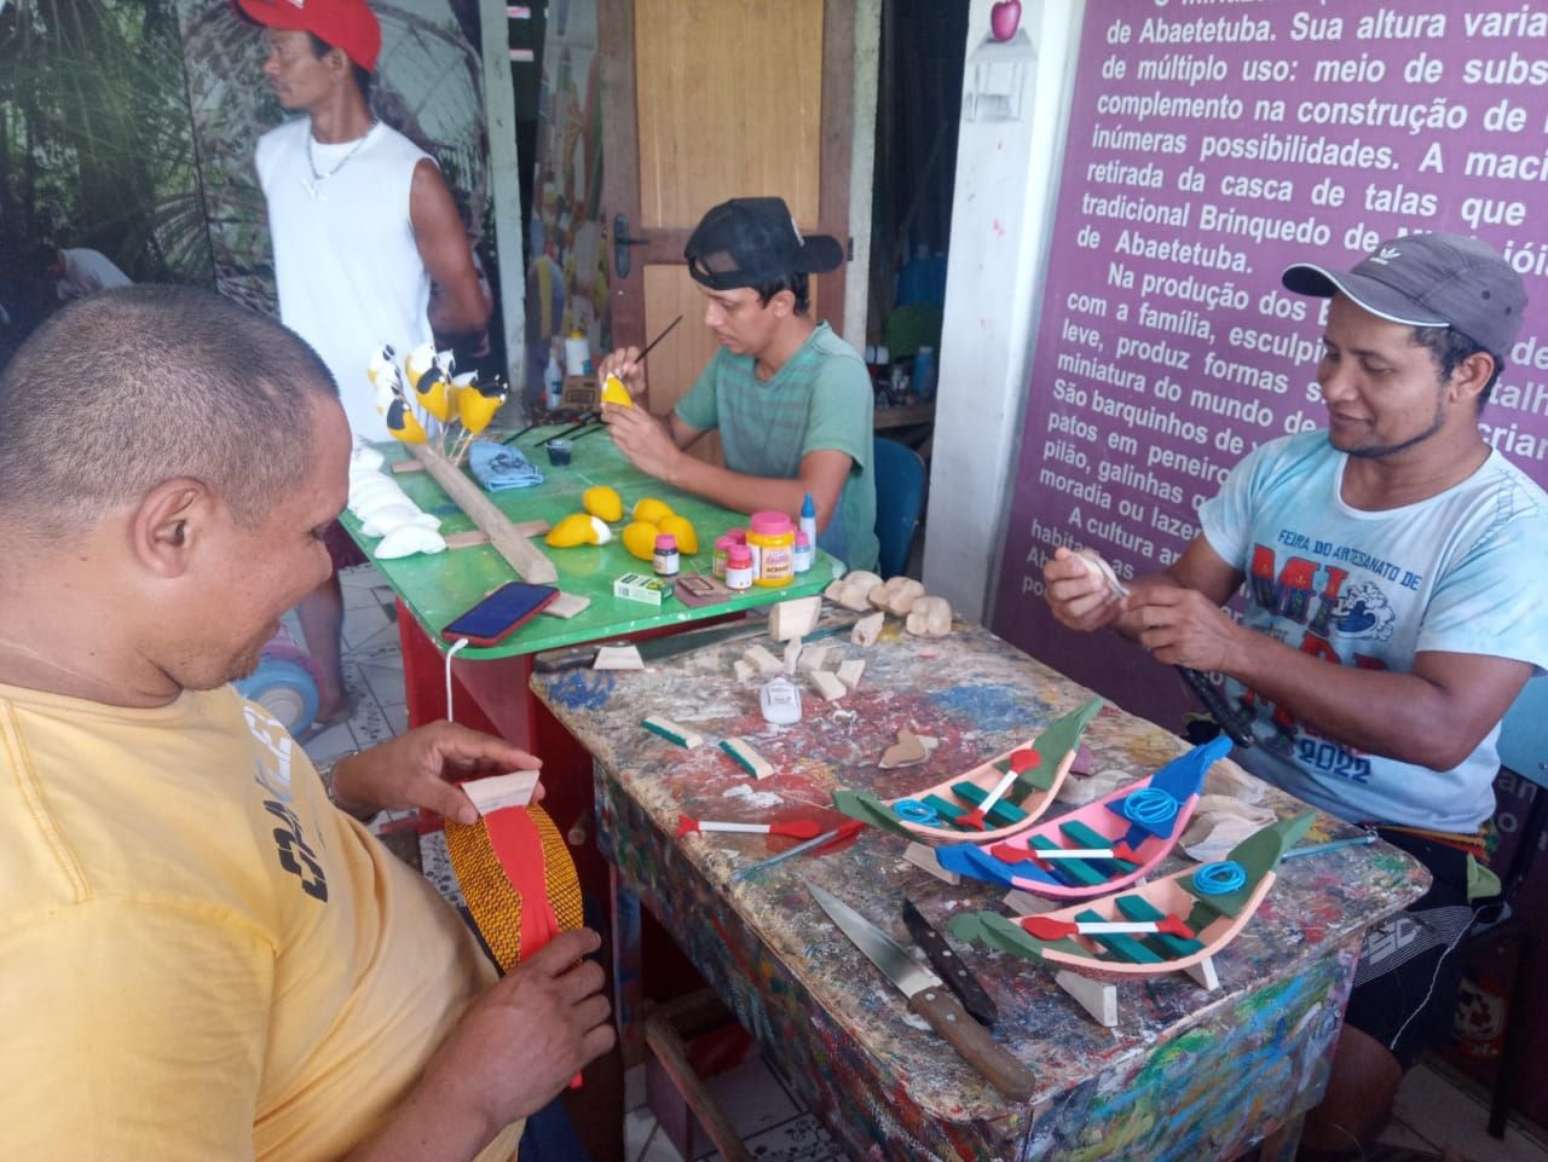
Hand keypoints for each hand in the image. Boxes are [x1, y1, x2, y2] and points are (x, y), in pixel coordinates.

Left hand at [330, 720, 542, 824]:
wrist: (359, 779)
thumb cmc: (384, 776)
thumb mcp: (415, 788)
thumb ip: (446, 799)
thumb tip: (475, 816)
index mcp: (447, 736)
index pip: (486, 745)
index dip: (513, 756)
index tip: (537, 766)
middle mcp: (453, 739)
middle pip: (491, 754)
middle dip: (515, 772)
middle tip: (538, 792)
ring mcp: (451, 752)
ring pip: (485, 765)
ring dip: (504, 781)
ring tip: (527, 798)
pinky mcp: (448, 766)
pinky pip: (474, 775)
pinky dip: (488, 787)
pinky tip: (502, 800)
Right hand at [418, 928, 615, 1135]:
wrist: (471, 1090)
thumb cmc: (468, 1046)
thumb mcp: (490, 999)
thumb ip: (521, 986)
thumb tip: (543, 981)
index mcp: (528, 979)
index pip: (570, 945)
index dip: (586, 939)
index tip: (592, 941)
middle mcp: (554, 998)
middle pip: (595, 974)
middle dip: (590, 977)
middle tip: (580, 987)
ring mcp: (568, 1028)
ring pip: (603, 1004)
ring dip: (593, 1008)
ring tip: (580, 1017)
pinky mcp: (576, 1057)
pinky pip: (607, 1037)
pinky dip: (599, 1036)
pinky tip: (586, 1040)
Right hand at [595, 345, 646, 400]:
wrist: (622, 397)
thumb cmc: (633, 389)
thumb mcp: (639, 385)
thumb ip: (637, 376)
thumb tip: (633, 367)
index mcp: (634, 359)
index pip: (633, 350)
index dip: (630, 357)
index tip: (627, 368)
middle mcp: (623, 356)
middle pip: (620, 351)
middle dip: (618, 362)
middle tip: (618, 374)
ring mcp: (612, 360)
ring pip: (609, 357)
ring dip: (610, 368)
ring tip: (612, 379)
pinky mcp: (603, 367)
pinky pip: (601, 367)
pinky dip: (603, 375)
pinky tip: (606, 382)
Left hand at [603, 402, 680, 480]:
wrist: (669, 463)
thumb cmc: (665, 444)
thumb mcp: (657, 425)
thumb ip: (644, 416)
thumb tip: (630, 408)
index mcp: (646, 421)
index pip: (625, 409)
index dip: (613, 405)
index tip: (607, 404)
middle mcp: (637, 429)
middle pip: (616, 417)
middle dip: (607, 414)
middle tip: (604, 414)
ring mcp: (632, 441)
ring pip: (613, 429)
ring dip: (609, 426)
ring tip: (609, 426)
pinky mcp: (628, 451)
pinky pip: (616, 441)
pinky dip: (614, 437)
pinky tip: (615, 436)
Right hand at [1043, 547, 1122, 631]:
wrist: (1104, 589)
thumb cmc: (1091, 571)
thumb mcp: (1085, 558)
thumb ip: (1075, 556)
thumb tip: (1061, 553)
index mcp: (1052, 575)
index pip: (1051, 571)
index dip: (1067, 569)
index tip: (1084, 568)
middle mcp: (1053, 595)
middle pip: (1060, 592)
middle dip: (1082, 586)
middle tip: (1099, 581)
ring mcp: (1063, 611)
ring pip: (1073, 609)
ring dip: (1094, 600)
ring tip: (1108, 591)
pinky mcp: (1076, 624)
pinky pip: (1087, 621)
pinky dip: (1103, 611)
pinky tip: (1113, 602)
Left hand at [1126, 585, 1246, 672]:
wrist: (1233, 646)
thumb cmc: (1212, 623)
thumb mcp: (1197, 602)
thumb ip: (1172, 600)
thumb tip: (1138, 599)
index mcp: (1187, 598)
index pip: (1152, 594)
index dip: (1133, 599)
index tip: (1122, 604)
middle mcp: (1184, 614)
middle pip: (1144, 616)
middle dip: (1134, 622)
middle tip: (1135, 625)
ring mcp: (1182, 635)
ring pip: (1147, 638)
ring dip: (1148, 641)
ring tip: (1160, 640)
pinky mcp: (1182, 654)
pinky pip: (1157, 655)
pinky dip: (1160, 654)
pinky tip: (1172, 651)